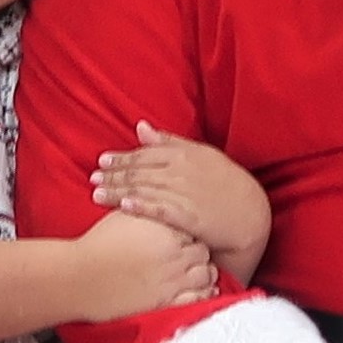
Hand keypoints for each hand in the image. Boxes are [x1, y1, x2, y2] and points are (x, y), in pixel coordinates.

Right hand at [73, 210, 216, 320]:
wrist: (80, 276)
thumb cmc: (99, 243)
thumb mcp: (124, 214)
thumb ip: (145, 203)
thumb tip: (154, 195)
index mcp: (166, 229)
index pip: (194, 224)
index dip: (190, 226)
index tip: (186, 228)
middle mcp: (175, 254)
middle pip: (203, 248)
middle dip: (199, 247)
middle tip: (192, 248)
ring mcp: (173, 279)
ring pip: (206, 272)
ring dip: (204, 269)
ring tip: (199, 266)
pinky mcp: (167, 301)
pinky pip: (198, 297)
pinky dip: (205, 292)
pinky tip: (207, 288)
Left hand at [93, 121, 270, 277]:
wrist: (250, 213)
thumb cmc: (224, 183)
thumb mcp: (200, 154)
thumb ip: (168, 141)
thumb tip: (141, 126)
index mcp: (184, 154)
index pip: (145, 154)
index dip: (122, 158)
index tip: (102, 161)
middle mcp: (182, 171)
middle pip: (140, 172)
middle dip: (114, 175)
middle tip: (93, 178)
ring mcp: (185, 193)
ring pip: (144, 190)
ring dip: (118, 191)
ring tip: (96, 193)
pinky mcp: (189, 216)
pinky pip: (160, 209)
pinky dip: (141, 206)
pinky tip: (124, 207)